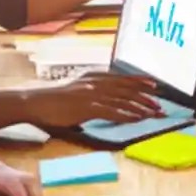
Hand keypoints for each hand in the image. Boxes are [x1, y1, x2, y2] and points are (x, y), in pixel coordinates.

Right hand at [26, 73, 161, 126]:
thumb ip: (93, 91)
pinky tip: (137, 119)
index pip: (122, 77)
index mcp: (94, 76)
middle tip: (160, 104)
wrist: (36, 102)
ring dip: (141, 108)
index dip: (140, 81)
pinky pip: (113, 112)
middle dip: (146, 97)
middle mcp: (96, 82)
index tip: (154, 85)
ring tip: (153, 114)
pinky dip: (127, 115)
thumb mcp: (77, 89)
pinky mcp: (87, 107)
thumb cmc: (54, 100)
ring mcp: (92, 94)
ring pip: (123, 100)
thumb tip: (107, 98)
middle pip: (127, 89)